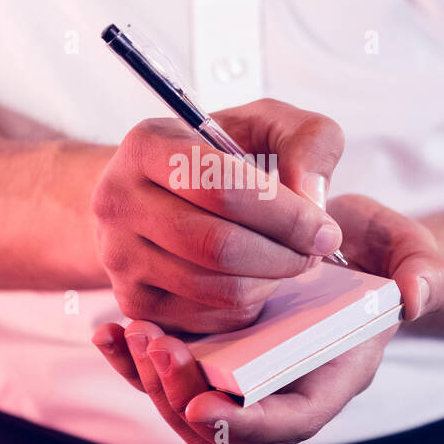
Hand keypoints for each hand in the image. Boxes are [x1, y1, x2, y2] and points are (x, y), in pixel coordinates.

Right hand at [91, 99, 346, 333]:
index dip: (286, 215)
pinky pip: (208, 318)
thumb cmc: (223, 156)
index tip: (325, 228)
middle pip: (218, 245)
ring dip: (270, 281)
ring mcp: (119, 255)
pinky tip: (255, 277)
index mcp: (147, 144)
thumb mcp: (269, 126)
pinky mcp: (133, 301)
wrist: (160, 191)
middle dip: (284, 255)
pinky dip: (247, 304)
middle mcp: (119, 200)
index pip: (222, 187)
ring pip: (215, 288)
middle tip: (314, 252)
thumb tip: (313, 199)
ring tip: (286, 261)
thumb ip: (309, 141)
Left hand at [92, 194, 443, 443]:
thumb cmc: (371, 247)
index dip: (250, 424)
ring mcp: (240, 375)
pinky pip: (162, 376)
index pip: (295, 421)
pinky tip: (106, 328)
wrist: (329, 234)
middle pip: (225, 431)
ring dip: (150, 381)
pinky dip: (129, 361)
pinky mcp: (207, 355)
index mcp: (333, 373)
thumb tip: (415, 298)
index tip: (206, 405)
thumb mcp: (407, 245)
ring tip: (129, 331)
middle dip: (183, 400)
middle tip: (156, 348)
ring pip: (185, 409)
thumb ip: (428, 269)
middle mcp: (282, 386)